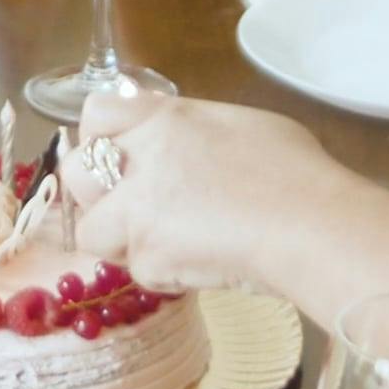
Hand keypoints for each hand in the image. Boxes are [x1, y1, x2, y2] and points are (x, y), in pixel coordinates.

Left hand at [66, 86, 380, 294]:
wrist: (312, 225)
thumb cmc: (297, 173)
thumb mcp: (243, 125)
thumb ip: (191, 126)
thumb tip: (175, 135)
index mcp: (166, 118)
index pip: (96, 114)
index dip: (102, 138)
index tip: (119, 157)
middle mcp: (141, 158)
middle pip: (76, 171)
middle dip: (96, 194)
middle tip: (133, 209)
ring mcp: (139, 210)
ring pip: (91, 231)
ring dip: (120, 241)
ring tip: (164, 244)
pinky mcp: (148, 257)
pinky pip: (138, 270)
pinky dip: (163, 274)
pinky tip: (199, 265)